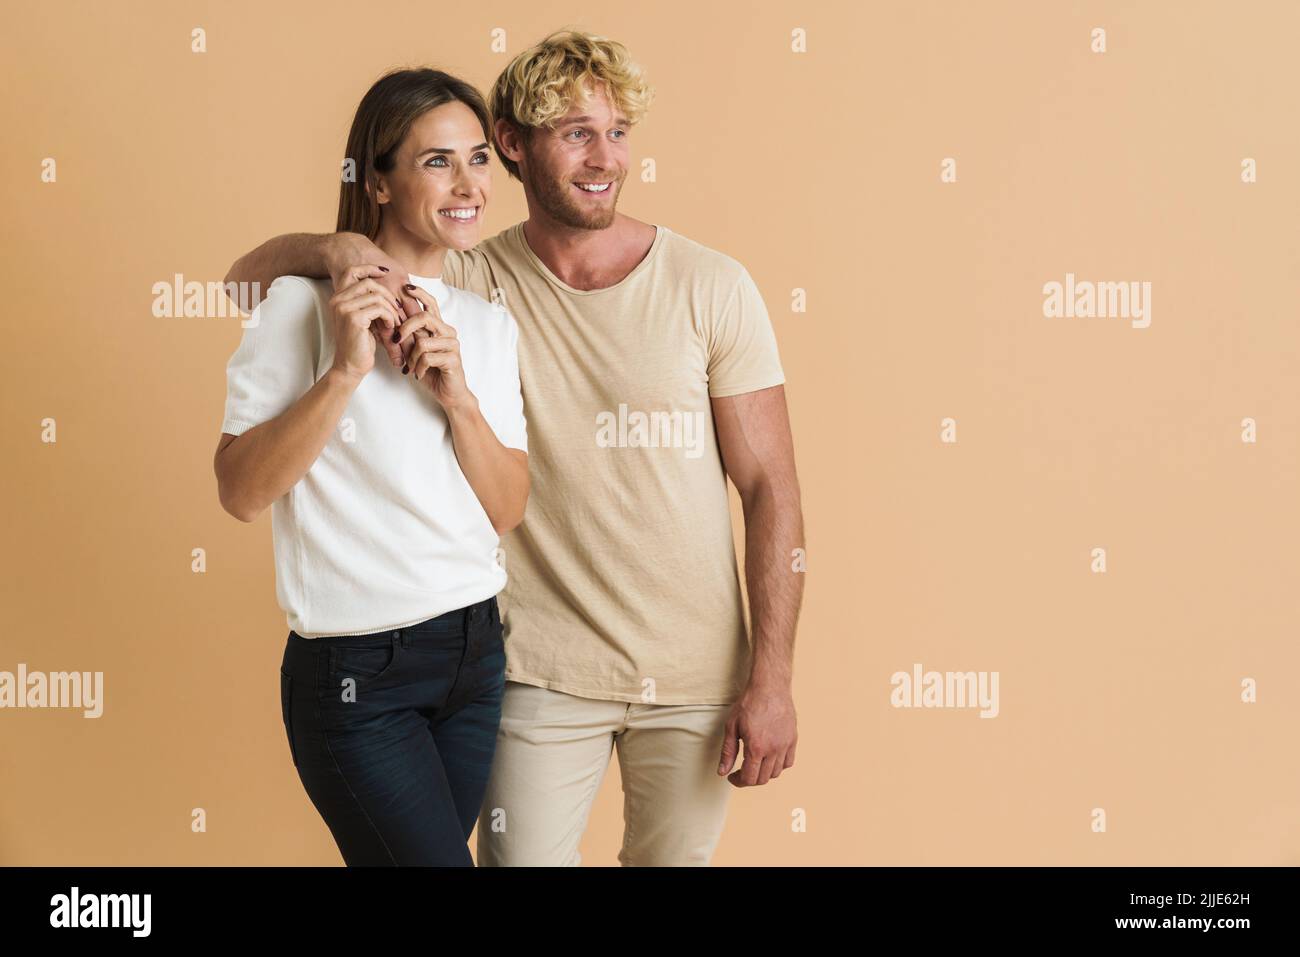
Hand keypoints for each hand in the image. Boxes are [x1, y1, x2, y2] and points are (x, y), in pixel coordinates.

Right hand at [326, 272, 403, 382]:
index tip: (385, 272)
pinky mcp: (353, 318)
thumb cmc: (360, 344)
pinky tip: (390, 328)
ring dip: (391, 310)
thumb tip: (386, 281)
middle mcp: (337, 300)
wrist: (351, 366)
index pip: (351, 272)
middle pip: (369, 283)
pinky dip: (390, 317)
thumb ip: (368, 301)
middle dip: (388, 295)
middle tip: (397, 309)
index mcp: (337, 298)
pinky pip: (380, 308)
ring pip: (377, 296)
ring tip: (394, 323)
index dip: (369, 268)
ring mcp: (344, 308)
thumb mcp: (364, 318)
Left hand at [396, 284, 474, 411]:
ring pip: (423, 341)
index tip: (405, 287)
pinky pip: (427, 357)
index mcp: (439, 328)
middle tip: (396, 339)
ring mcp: (452, 345)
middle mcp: (448, 333)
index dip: (419, 293)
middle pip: (425, 317)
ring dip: (411, 357)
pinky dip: (418, 368)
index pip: (431, 304)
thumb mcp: (415, 351)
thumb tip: (391, 319)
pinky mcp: (453, 359)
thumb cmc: (431, 372)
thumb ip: (408, 336)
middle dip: (406, 327)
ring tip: (411, 368)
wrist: (449, 394)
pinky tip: (419, 375)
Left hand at [717, 683, 796, 786]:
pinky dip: (778, 766)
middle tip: (740, 771)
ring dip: (763, 773)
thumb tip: (722, 772)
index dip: (738, 782)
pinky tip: (769, 758)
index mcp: (756, 747)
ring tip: (754, 763)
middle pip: (763, 779)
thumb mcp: (731, 726)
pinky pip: (788, 762)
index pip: (749, 778)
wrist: (769, 687)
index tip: (732, 777)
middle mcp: (773, 749)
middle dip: (749, 779)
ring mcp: (785, 745)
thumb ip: (727, 752)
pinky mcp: (793, 739)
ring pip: (776, 773)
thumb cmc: (749, 703)